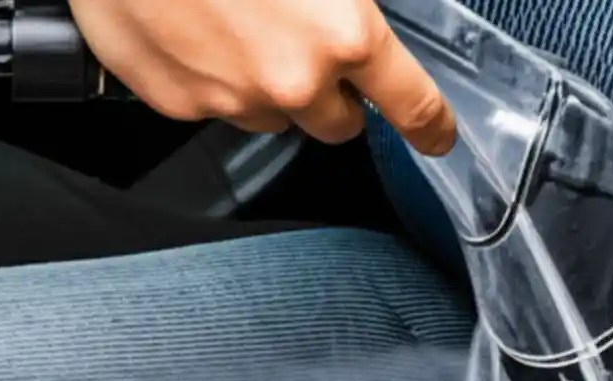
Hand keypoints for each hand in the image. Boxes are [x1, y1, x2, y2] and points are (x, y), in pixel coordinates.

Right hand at [68, 0, 456, 155]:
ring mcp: (229, 100)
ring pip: (270, 116)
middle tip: (308, 44)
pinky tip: (195, 29)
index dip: (429, 123)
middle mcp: (290, 81)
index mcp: (343, 35)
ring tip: (239, 23)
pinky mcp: (177, 104)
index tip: (435, 134)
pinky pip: (211, 105)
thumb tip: (357, 13)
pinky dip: (210, 77)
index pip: (410, 103)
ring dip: (267, 85)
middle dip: (332, 94)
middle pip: (336, 124)